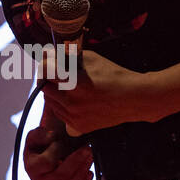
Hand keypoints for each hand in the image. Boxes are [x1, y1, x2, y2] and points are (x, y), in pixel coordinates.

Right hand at [23, 126, 93, 179]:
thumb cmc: (38, 148)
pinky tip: (88, 172)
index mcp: (31, 168)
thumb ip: (41, 134)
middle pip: (62, 176)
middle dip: (77, 161)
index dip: (57, 151)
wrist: (41, 161)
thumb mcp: (35, 137)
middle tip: (87, 149)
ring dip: (83, 170)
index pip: (47, 162)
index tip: (62, 141)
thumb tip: (53, 136)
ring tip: (89, 158)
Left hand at [38, 48, 158, 134]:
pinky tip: (74, 99)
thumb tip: (45, 52)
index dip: (45, 63)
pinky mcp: (79, 127)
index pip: (45, 70)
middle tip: (59, 73)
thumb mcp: (90, 58)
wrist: (135, 99)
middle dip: (49, 78)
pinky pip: (59, 114)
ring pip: (50, 102)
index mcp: (74, 83)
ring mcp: (75, 117)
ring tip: (68, 86)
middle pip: (44, 87)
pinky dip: (61, 105)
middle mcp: (72, 103)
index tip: (49, 61)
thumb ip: (64, 55)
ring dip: (54, 92)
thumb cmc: (113, 75)